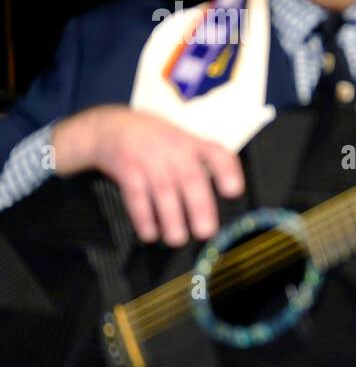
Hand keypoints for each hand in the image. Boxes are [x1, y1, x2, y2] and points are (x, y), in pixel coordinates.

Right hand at [51, 105, 243, 245]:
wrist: (110, 126)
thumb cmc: (154, 139)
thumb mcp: (180, 140)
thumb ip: (200, 162)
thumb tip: (223, 196)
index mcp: (191, 143)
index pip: (215, 153)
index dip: (227, 171)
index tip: (234, 191)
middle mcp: (173, 150)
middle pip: (190, 178)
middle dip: (200, 207)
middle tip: (206, 232)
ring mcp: (148, 158)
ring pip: (164, 191)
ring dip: (171, 219)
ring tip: (178, 239)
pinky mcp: (126, 168)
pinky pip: (136, 196)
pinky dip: (143, 217)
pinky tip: (150, 233)